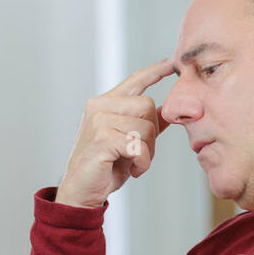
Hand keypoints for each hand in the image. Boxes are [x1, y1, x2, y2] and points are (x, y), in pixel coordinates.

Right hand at [57, 58, 175, 207]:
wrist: (81, 192)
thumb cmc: (105, 167)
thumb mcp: (130, 142)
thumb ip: (147, 124)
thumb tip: (170, 111)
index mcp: (106, 104)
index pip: (135, 80)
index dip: (155, 71)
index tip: (172, 62)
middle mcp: (100, 106)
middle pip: (148, 106)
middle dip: (153, 134)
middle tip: (141, 154)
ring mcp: (98, 120)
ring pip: (146, 127)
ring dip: (147, 152)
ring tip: (133, 163)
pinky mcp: (101, 137)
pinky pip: (138, 145)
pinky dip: (142, 162)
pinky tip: (132, 170)